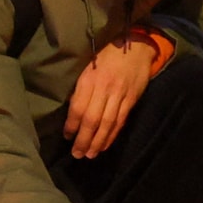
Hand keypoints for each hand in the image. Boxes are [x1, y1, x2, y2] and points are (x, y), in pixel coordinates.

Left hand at [65, 35, 157, 158]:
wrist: (136, 47)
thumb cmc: (108, 57)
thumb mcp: (89, 67)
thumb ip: (83, 89)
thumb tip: (73, 113)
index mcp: (89, 79)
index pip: (78, 107)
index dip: (72, 125)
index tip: (67, 137)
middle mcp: (103, 88)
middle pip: (92, 119)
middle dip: (83, 139)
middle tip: (77, 154)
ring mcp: (119, 95)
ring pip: (107, 123)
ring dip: (97, 142)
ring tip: (90, 155)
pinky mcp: (131, 100)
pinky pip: (120, 121)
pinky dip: (112, 135)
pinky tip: (105, 145)